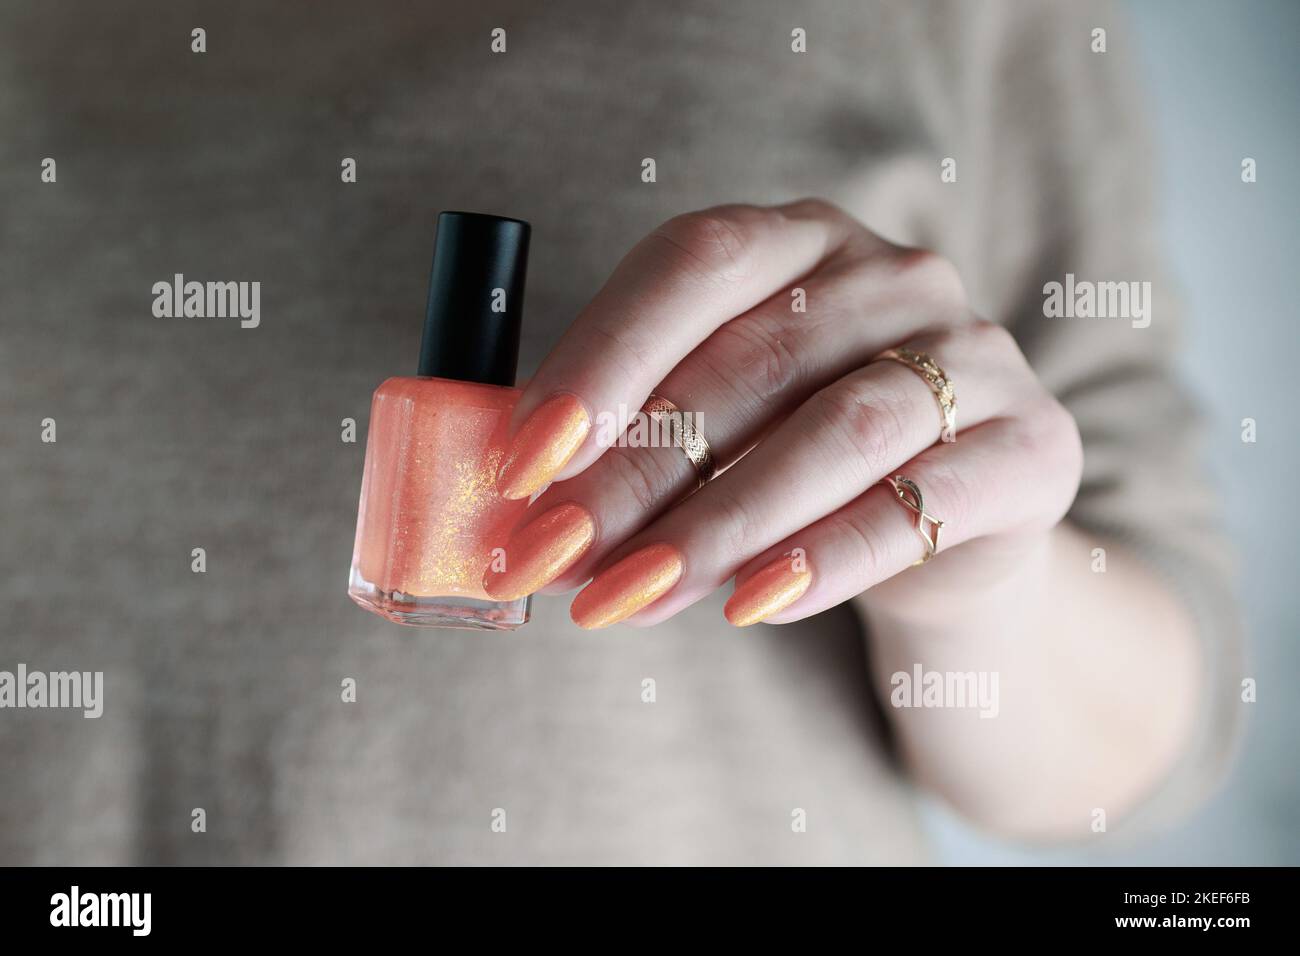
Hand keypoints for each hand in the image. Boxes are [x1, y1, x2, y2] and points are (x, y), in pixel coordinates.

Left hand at [485, 199, 1082, 628]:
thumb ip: (631, 436)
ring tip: (629, 597)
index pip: (696, 262)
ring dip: (719, 523)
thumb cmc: (798, 457)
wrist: (953, 520)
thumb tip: (519, 508)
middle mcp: (894, 275)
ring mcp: (977, 354)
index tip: (521, 459)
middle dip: (638, 470)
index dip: (602, 357)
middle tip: (553, 557)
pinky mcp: (1032, 447)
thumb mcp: (714, 421)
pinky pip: (922, 504)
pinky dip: (826, 558)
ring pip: (838, 431)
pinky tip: (749, 604)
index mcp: (800, 241)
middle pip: (756, 359)